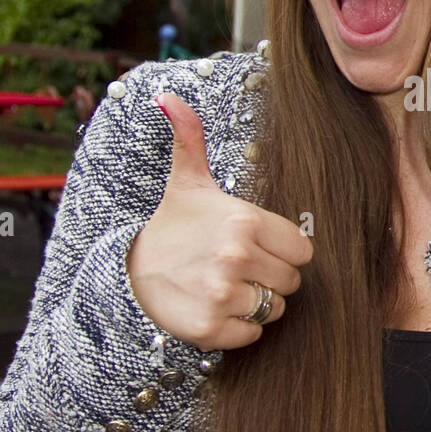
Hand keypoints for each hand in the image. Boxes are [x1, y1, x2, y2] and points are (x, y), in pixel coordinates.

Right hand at [125, 92, 312, 349]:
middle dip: (272, 276)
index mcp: (244, 220)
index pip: (302, 248)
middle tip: (241, 268)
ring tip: (229, 287)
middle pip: (292, 280)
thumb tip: (169, 97)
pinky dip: (240, 327)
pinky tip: (218, 308)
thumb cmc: (172, 227)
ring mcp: (223, 294)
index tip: (259, 246)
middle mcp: (237, 256)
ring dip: (258, 302)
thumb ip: (191, 139)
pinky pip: (252, 333)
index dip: (284, 250)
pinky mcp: (211, 327)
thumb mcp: (188, 182)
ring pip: (275, 308)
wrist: (128, 276)